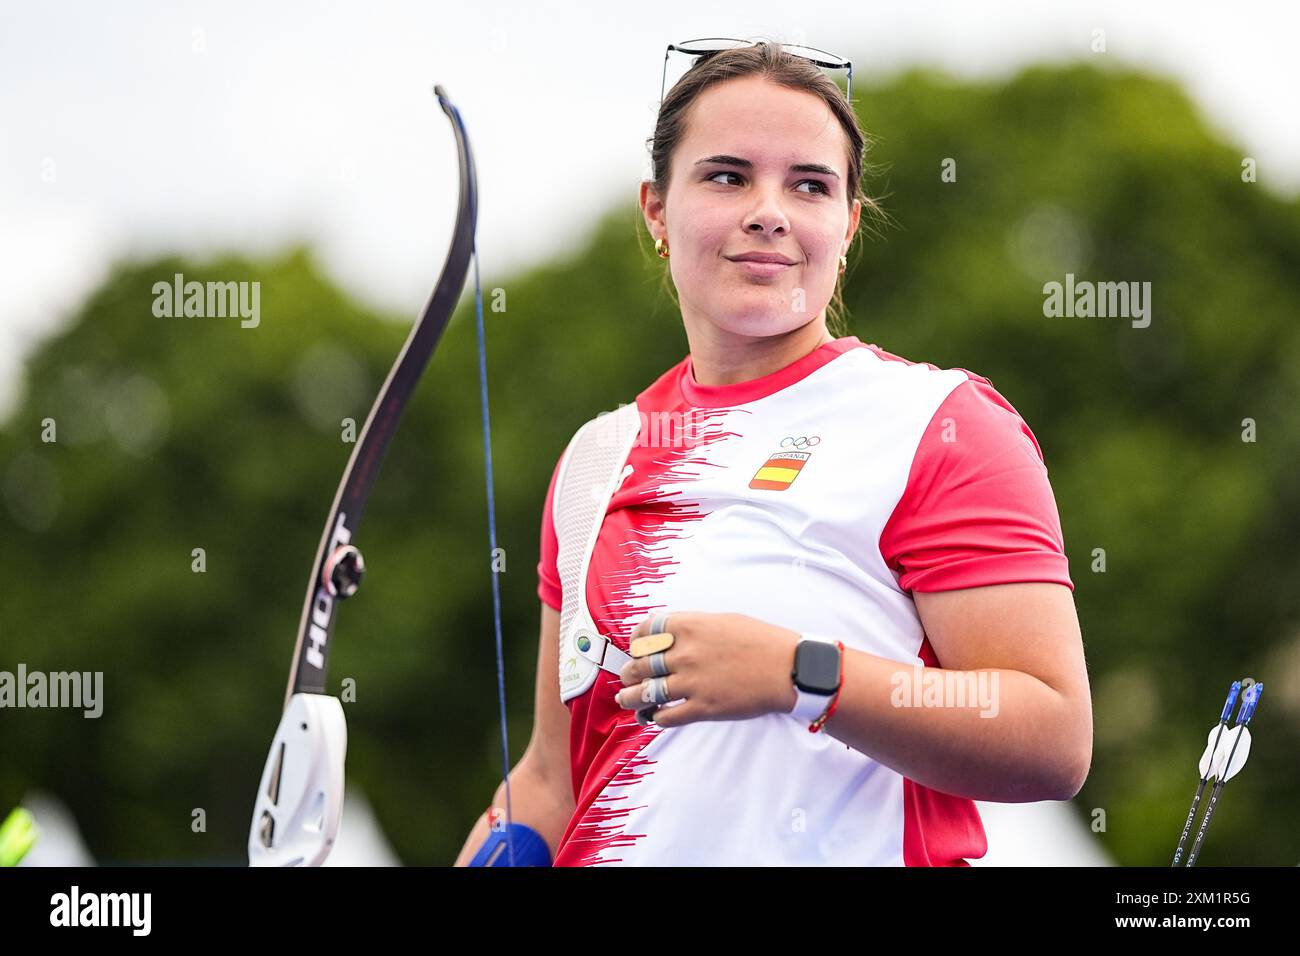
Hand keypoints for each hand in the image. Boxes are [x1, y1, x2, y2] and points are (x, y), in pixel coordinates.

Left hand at [613, 612, 801, 727]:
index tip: (634, 647)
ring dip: (631, 697)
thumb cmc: (761, 641)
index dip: (635, 641)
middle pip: (640, 664)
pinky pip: (666, 716)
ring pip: (646, 693)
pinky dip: (654, 717)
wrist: (788, 668)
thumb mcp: (723, 620)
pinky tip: (652, 716)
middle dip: (629, 672)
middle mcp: (685, 654)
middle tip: (628, 676)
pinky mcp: (702, 708)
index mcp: (689, 627)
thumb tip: (670, 631)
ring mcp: (691, 682)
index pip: (645, 633)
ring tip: (626, 699)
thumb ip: (693, 626)